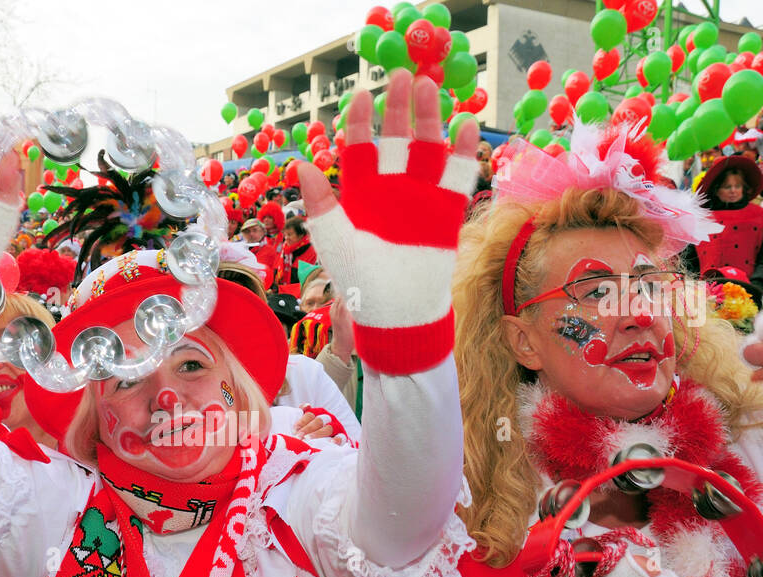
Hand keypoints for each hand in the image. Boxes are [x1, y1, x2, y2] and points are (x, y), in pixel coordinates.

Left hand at [291, 405, 348, 444]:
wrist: (328, 442)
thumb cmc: (310, 433)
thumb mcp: (304, 423)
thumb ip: (301, 415)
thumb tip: (305, 406)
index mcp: (318, 412)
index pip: (310, 415)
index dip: (301, 422)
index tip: (294, 430)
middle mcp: (328, 418)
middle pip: (319, 421)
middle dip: (308, 429)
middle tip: (299, 436)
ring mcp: (336, 427)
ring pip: (329, 428)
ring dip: (318, 434)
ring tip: (309, 440)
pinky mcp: (342, 436)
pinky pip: (341, 437)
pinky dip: (337, 440)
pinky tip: (331, 443)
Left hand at [296, 69, 478, 375]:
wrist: (397, 314)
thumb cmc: (360, 282)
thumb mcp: (335, 240)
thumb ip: (319, 202)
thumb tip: (296, 163)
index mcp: (361, 193)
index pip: (361, 147)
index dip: (362, 121)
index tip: (362, 93)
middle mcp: (391, 190)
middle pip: (396, 139)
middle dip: (399, 108)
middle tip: (403, 75)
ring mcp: (420, 198)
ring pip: (427, 149)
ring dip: (430, 120)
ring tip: (430, 90)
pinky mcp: (446, 212)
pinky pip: (456, 176)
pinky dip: (463, 152)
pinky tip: (466, 126)